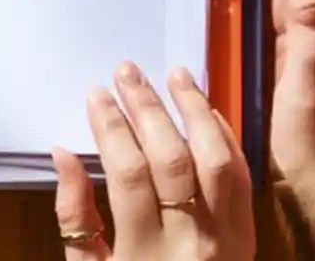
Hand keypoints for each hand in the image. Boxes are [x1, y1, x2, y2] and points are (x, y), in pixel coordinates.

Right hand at [52, 62, 255, 259]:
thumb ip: (74, 218)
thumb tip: (64, 153)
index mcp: (144, 255)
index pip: (129, 173)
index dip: (111, 127)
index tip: (96, 94)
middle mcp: (191, 243)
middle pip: (171, 157)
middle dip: (146, 108)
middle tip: (127, 71)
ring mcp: (228, 238)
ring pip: (217, 158)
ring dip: (195, 110)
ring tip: (173, 74)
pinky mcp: (250, 234)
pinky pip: (242, 175)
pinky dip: (225, 137)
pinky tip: (204, 109)